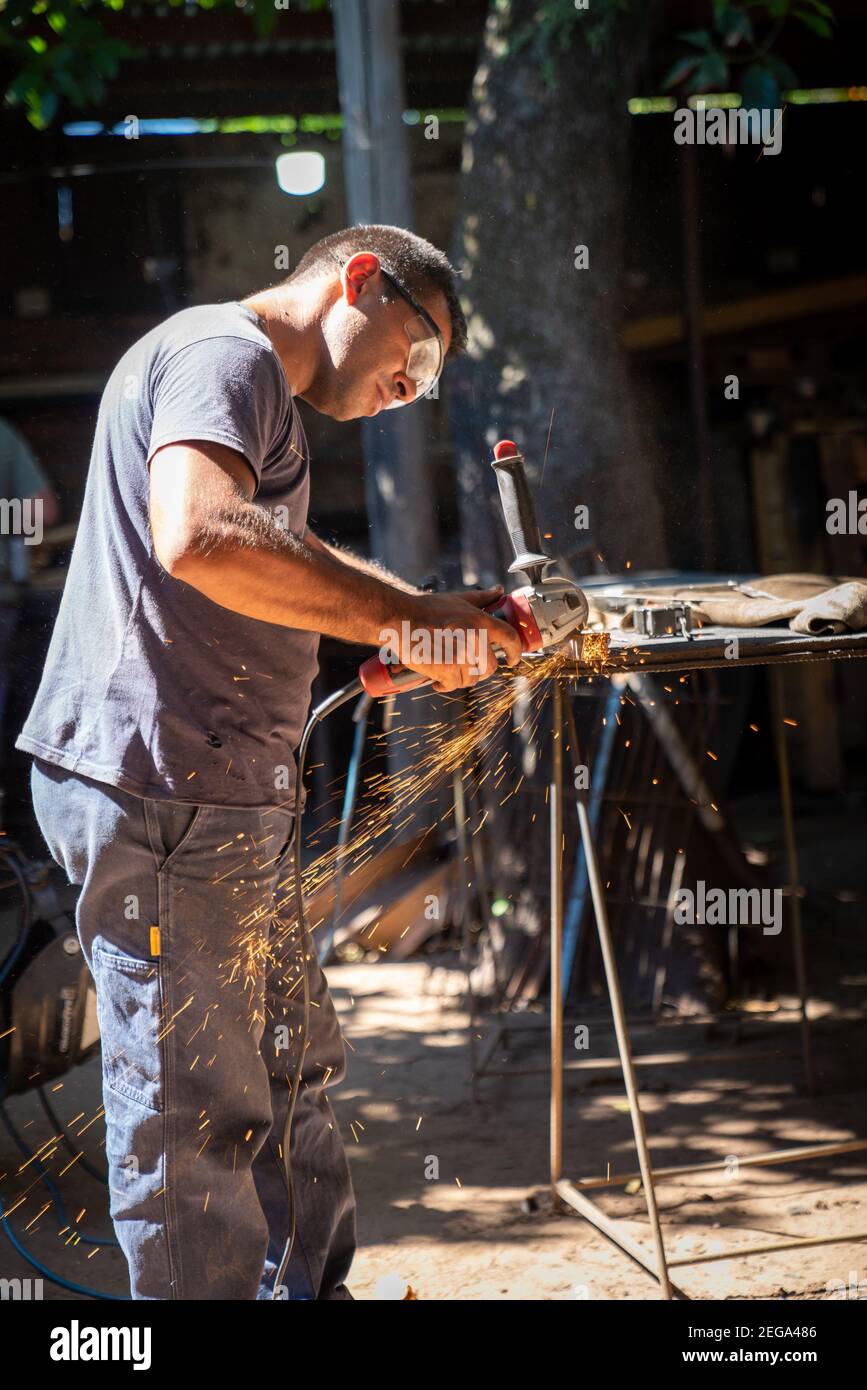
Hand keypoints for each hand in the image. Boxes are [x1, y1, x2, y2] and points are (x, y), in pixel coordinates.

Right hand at [393, 586, 522, 691]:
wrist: (401, 619)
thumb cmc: (425, 608)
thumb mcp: (457, 599)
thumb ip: (481, 598)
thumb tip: (499, 591)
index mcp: (481, 621)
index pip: (510, 639)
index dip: (515, 652)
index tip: (513, 659)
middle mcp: (475, 639)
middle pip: (491, 666)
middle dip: (481, 668)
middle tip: (467, 664)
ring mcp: (462, 657)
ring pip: (472, 678)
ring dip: (462, 677)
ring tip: (449, 668)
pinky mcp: (447, 670)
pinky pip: (453, 685)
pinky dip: (445, 685)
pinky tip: (437, 679)